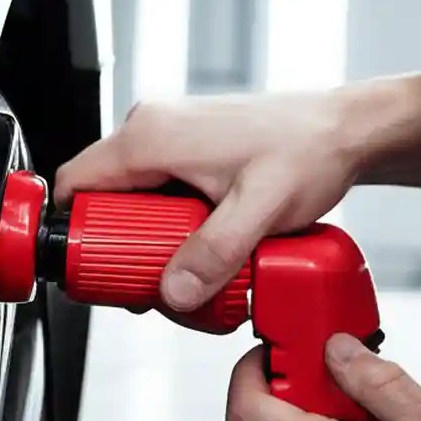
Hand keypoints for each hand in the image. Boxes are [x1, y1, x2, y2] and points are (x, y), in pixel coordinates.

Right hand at [54, 92, 362, 311]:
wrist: (346, 130)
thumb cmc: (310, 150)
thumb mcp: (261, 209)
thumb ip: (214, 252)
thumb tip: (174, 291)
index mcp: (150, 136)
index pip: (76, 183)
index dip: (73, 232)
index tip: (93, 268)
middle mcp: (150, 129)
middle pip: (100, 199)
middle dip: (116, 247)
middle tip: (147, 280)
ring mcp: (166, 137)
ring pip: (127, 199)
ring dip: (145, 239)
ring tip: (182, 265)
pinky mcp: (184, 149)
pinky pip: (152, 192)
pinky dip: (165, 224)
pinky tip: (196, 243)